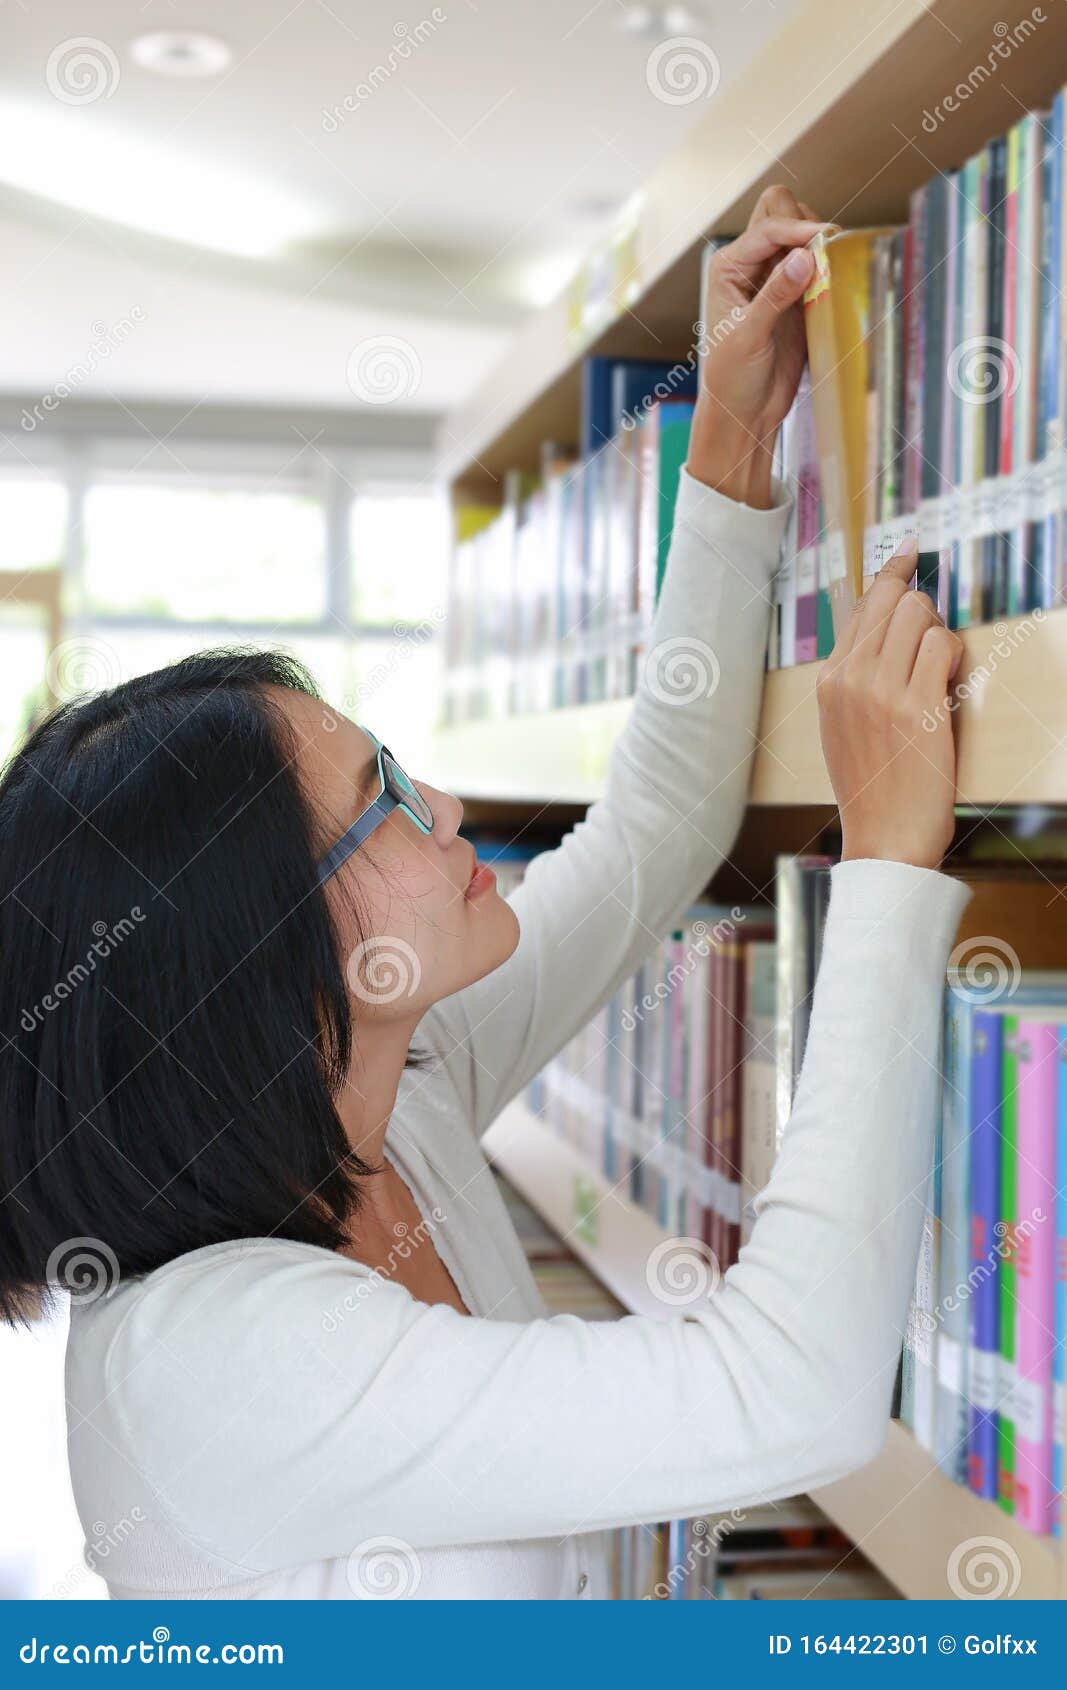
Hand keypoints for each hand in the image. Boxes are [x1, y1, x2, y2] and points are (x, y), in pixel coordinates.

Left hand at [687, 185, 832, 507]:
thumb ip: (776, 296)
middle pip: (781, 211)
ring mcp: (776, 276)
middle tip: (823, 254)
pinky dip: (830, 262)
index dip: (797, 229)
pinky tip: (837, 279)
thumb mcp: (750, 336)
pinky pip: (818, 261)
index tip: (827, 237)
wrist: (746, 412)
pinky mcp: (799, 294)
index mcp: (729, 266)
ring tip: (828, 270)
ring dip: (819, 242)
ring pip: (802, 231)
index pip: (768, 228)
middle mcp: (751, 263)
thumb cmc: (733, 378)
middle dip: (804, 223)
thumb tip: (805, 256)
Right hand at [816, 544, 963, 870]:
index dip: (890, 575)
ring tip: (939, 675)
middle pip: (892, 600)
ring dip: (940, 634)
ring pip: (919, 614)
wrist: (884, 838)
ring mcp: (880, 690)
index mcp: (828, 681)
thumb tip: (885, 633)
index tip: (908, 549)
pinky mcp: (915, 705)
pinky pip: (943, 645)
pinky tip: (948, 689)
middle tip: (933, 640)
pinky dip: (955, 659)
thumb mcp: (845, 727)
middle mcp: (848, 677)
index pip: (861, 608)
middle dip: (921, 608)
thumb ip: (856, 680)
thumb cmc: (874, 788)